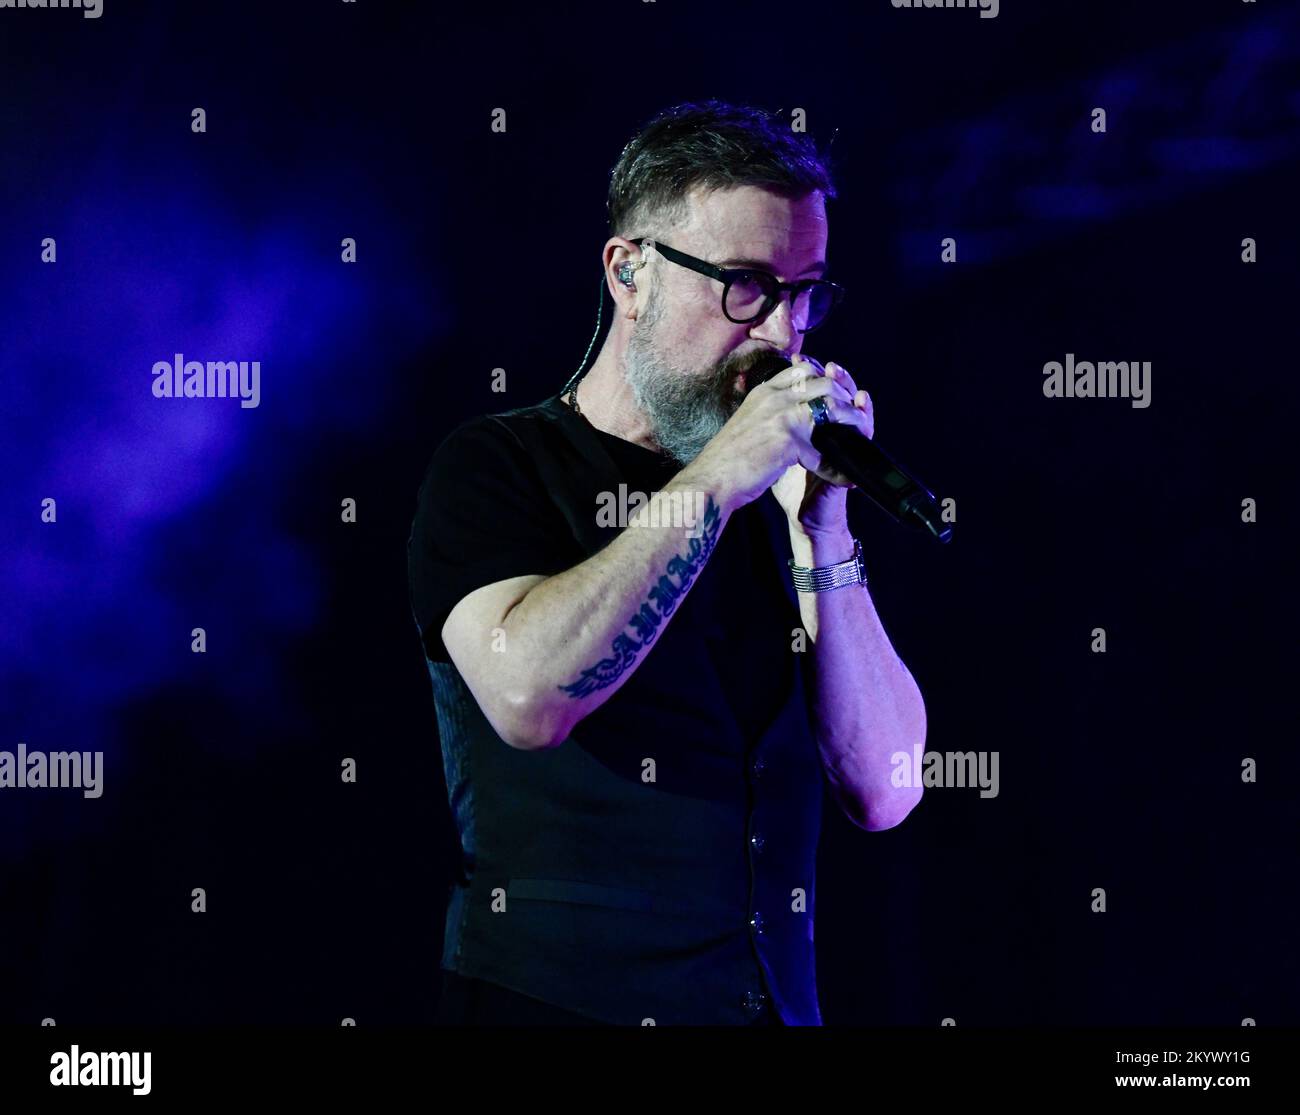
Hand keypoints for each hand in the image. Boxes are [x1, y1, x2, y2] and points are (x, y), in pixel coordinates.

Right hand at [679, 354, 873, 529]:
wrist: (711, 481)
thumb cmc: (725, 460)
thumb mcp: (745, 424)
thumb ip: (766, 414)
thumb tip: (786, 418)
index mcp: (762, 393)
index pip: (800, 370)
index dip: (822, 377)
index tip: (834, 389)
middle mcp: (773, 398)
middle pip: (822, 382)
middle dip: (844, 396)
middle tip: (852, 414)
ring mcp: (782, 415)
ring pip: (831, 407)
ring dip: (850, 421)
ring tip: (858, 436)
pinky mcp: (789, 439)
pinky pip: (824, 452)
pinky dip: (836, 468)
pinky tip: (843, 477)